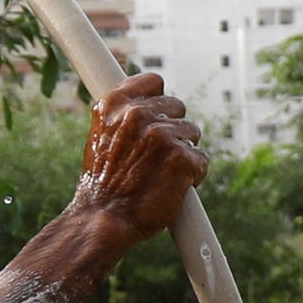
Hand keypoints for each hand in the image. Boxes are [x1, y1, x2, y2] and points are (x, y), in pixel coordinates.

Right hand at [71, 70, 206, 242]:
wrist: (102, 220)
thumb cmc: (102, 186)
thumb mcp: (100, 139)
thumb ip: (123, 118)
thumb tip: (148, 104)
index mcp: (114, 105)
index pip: (153, 81)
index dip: (158, 100)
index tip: (157, 115)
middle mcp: (138, 113)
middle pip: (177, 107)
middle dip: (173, 129)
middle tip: (156, 157)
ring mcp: (162, 135)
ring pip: (191, 133)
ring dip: (182, 153)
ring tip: (161, 175)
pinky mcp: (182, 158)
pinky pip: (201, 160)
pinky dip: (193, 175)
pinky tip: (172, 187)